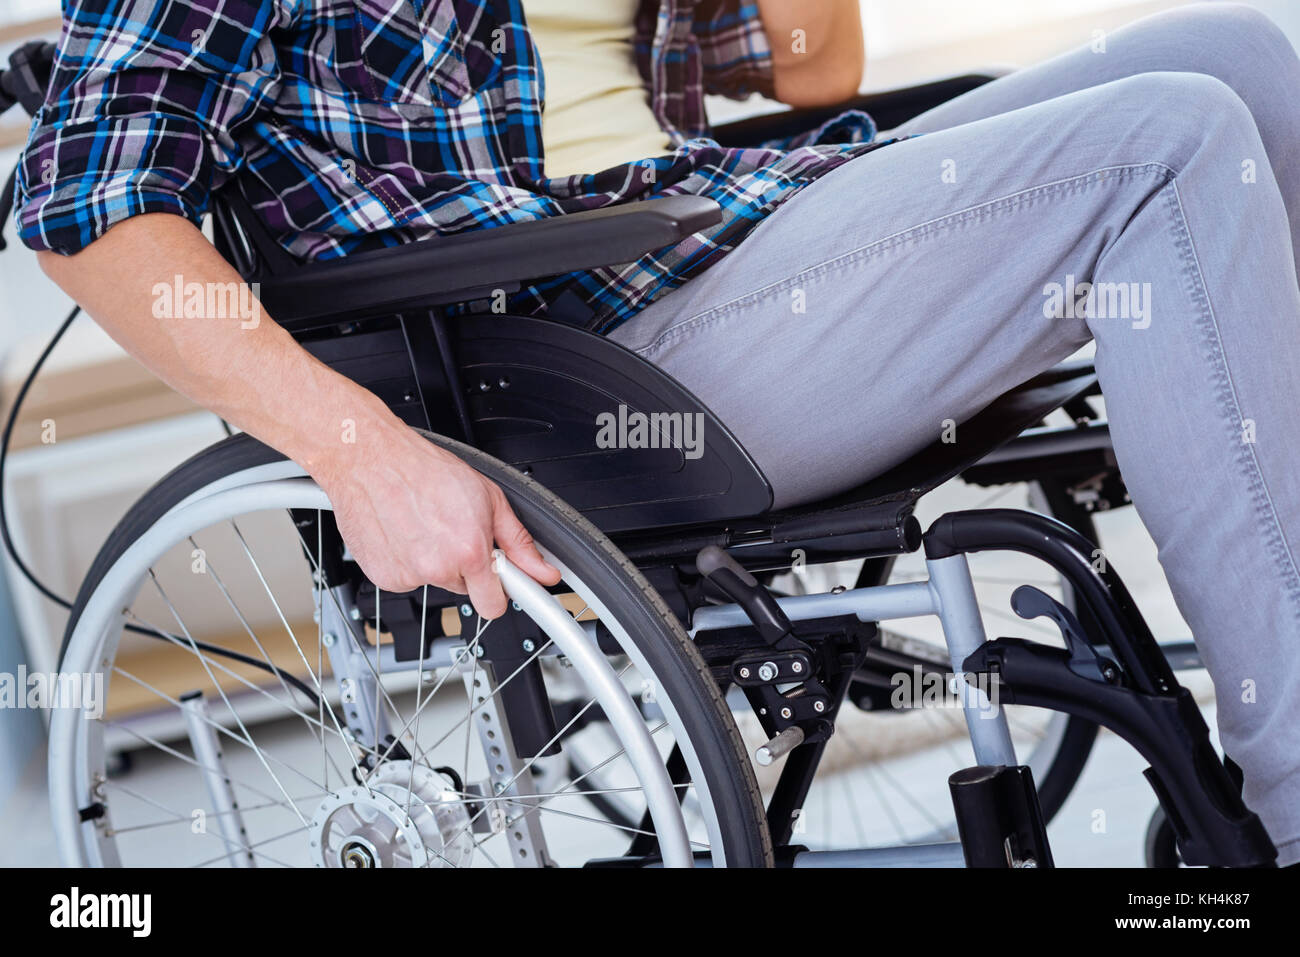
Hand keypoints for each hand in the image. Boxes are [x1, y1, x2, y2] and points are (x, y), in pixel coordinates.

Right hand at [312, 413, 560, 617]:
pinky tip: (406, 532)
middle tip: (456, 532)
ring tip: (426, 524)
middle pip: (466, 588)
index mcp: (469, 552)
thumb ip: (519, 542)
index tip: (505, 583)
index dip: (501, 591)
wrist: (371, 459)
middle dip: (467, 566)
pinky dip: (408, 560)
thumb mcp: (489, 498)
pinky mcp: (383, 577)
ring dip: (436, 561)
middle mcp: (438, 568)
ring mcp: (407, 575)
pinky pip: (408, 578)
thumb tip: (543, 571)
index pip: (494, 605)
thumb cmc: (425, 471)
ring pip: (436, 580)